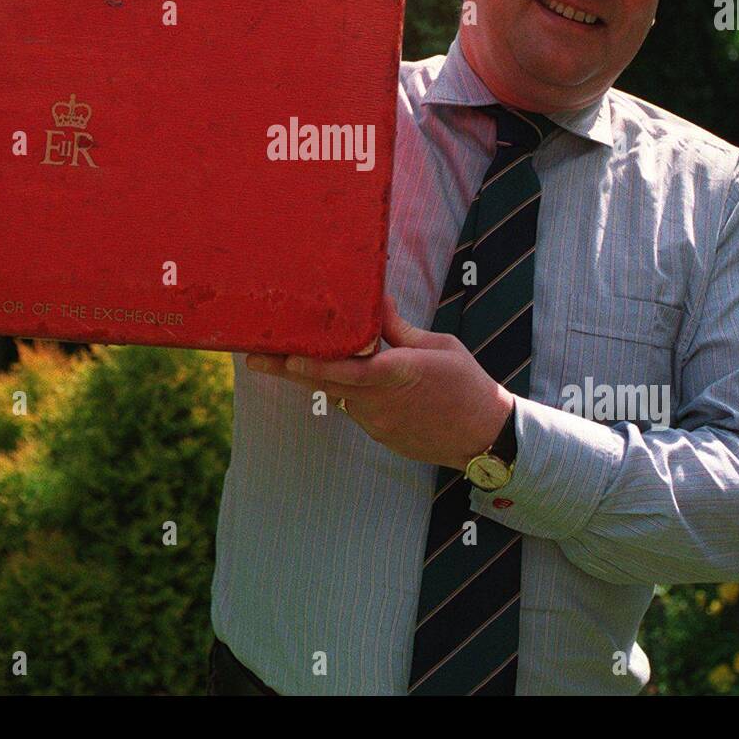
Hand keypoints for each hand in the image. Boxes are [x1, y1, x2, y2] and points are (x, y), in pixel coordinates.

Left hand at [244, 294, 513, 470]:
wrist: (484, 438)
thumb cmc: (466, 383)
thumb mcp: (439, 345)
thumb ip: (400, 329)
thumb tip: (377, 301)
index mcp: (399, 373)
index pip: (349, 370)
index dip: (316, 364)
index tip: (286, 356)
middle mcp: (381, 401)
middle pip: (327, 384)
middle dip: (288, 370)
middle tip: (253, 359)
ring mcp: (378, 423)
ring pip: (339, 395)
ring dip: (323, 377)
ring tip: (290, 355)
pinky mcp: (380, 436)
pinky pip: (354, 408)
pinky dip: (347, 392)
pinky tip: (348, 377)